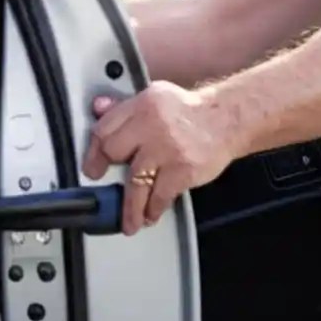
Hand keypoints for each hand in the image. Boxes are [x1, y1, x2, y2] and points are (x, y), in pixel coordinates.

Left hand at [82, 81, 238, 234]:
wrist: (229, 119)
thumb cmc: (190, 111)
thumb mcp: (156, 97)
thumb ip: (126, 107)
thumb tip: (98, 108)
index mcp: (142, 105)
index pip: (105, 128)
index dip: (94, 150)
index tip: (92, 167)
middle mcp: (152, 125)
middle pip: (115, 152)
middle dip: (107, 173)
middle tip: (105, 190)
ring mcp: (167, 150)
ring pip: (135, 183)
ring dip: (129, 208)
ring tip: (129, 223)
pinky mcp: (183, 170)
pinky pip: (160, 196)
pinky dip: (154, 209)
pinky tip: (151, 215)